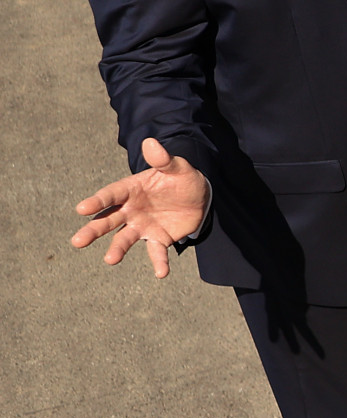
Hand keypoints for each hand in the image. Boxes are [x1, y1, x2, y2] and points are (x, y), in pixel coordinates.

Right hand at [70, 137, 208, 277]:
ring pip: (124, 238)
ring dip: (117, 249)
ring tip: (110, 260)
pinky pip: (157, 252)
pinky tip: (162, 274)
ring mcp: (142, 225)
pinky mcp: (158, 238)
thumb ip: (164, 159)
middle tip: (77, 242)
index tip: (81, 209)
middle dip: (93, 230)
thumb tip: (151, 143)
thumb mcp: (177, 167)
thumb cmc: (181, 178)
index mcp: (130, 189)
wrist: (199, 195)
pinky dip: (159, 263)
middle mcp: (131, 209)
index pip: (110, 195)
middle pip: (108, 220)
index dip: (97, 201)